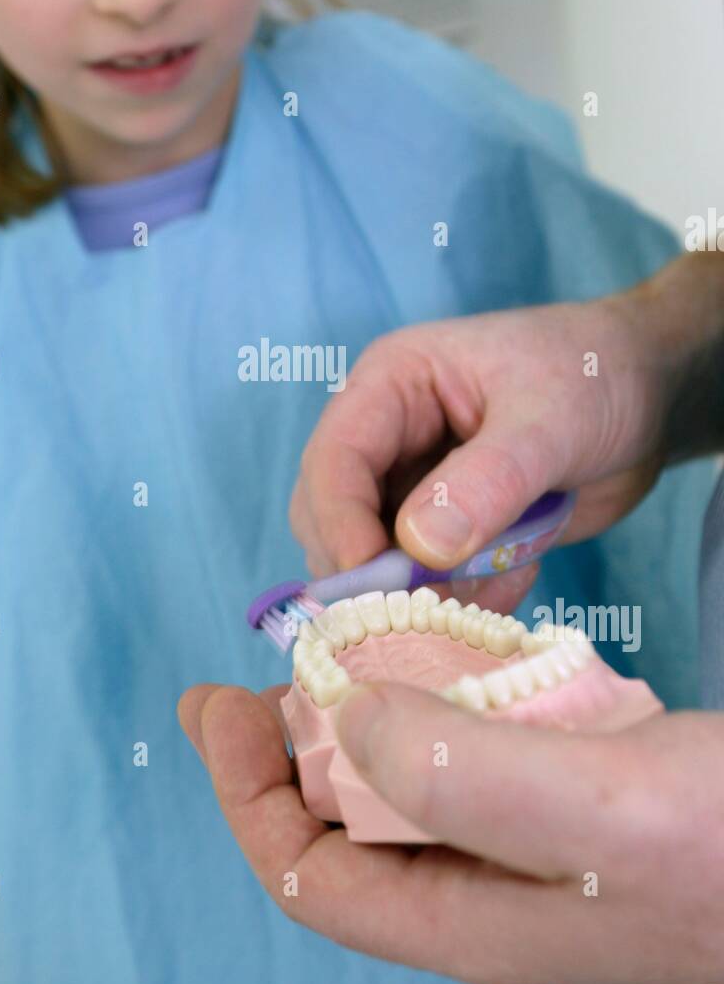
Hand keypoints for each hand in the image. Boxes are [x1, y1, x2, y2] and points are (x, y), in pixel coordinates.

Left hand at [178, 681, 723, 983]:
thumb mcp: (590, 808)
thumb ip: (458, 774)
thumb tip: (347, 719)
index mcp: (466, 918)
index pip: (309, 874)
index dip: (245, 792)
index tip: (221, 704)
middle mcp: (484, 894)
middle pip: (345, 831)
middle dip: (289, 750)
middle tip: (270, 664)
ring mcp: (529, 854)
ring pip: (405, 792)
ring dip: (359, 723)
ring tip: (339, 652)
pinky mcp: (568, 811)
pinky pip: (471, 762)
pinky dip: (438, 707)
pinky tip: (443, 658)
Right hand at [291, 298, 669, 579]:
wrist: (652, 396)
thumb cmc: (595, 375)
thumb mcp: (549, 422)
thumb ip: (487, 481)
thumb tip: (417, 548)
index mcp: (391, 385)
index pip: (333, 459)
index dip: (341, 522)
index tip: (374, 583)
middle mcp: (388, 437)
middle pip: (332, 516)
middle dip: (372, 569)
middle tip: (425, 608)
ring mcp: (414, 486)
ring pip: (374, 559)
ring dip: (421, 590)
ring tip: (490, 587)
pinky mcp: (448, 528)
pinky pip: (426, 581)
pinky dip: (461, 596)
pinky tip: (515, 579)